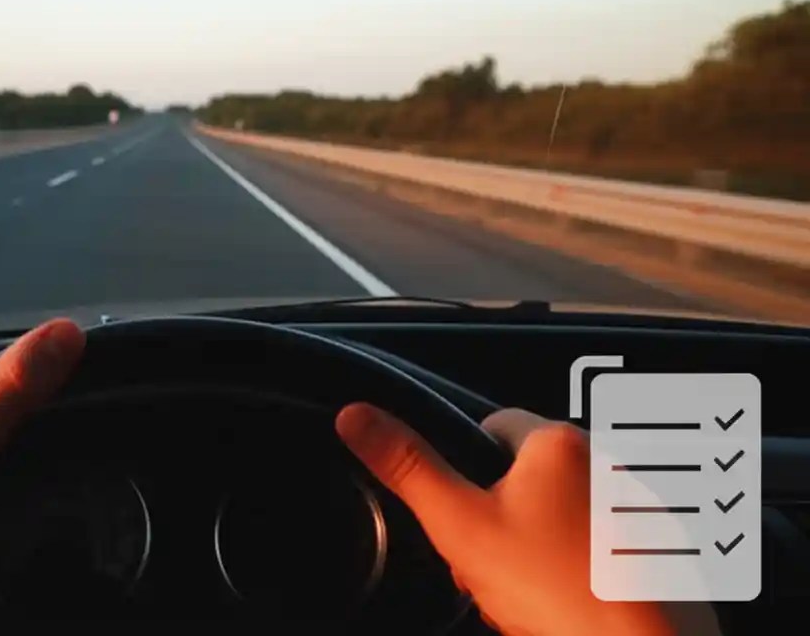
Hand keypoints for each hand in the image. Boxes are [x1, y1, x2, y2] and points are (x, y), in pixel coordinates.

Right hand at [336, 404, 720, 635]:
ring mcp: (642, 504)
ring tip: (536, 593)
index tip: (469, 516)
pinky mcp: (663, 547)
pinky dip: (585, 567)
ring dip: (544, 543)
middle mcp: (609, 459)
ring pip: (565, 511)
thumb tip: (355, 417)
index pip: (493, 428)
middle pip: (530, 475)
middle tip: (498, 565)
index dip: (469, 474)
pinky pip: (604, 545)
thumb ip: (408, 467)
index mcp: (557, 441)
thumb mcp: (459, 526)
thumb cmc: (557, 592)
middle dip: (506, 516)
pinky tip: (573, 602)